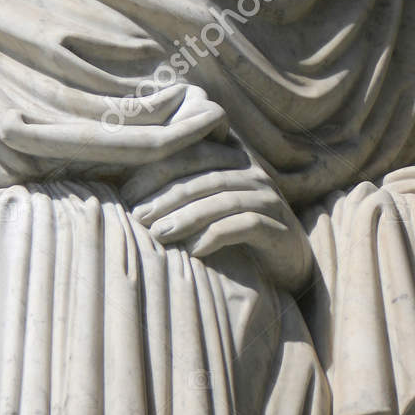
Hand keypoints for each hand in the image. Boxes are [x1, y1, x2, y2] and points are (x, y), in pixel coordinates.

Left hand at [121, 139, 313, 290]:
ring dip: (185, 216)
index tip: (128, 195)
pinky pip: (245, 225)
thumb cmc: (235, 230)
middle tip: (138, 216)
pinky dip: (216, 235)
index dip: (156, 171)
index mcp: (231, 159)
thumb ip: (180, 190)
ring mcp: (268, 199)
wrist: (287, 260)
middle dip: (166, 196)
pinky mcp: (278, 228)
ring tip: (158, 234)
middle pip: (202, 176)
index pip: (190, 154)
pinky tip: (194, 250)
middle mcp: (252, 173)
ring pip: (221, 199)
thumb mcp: (207, 204)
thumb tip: (127, 193)